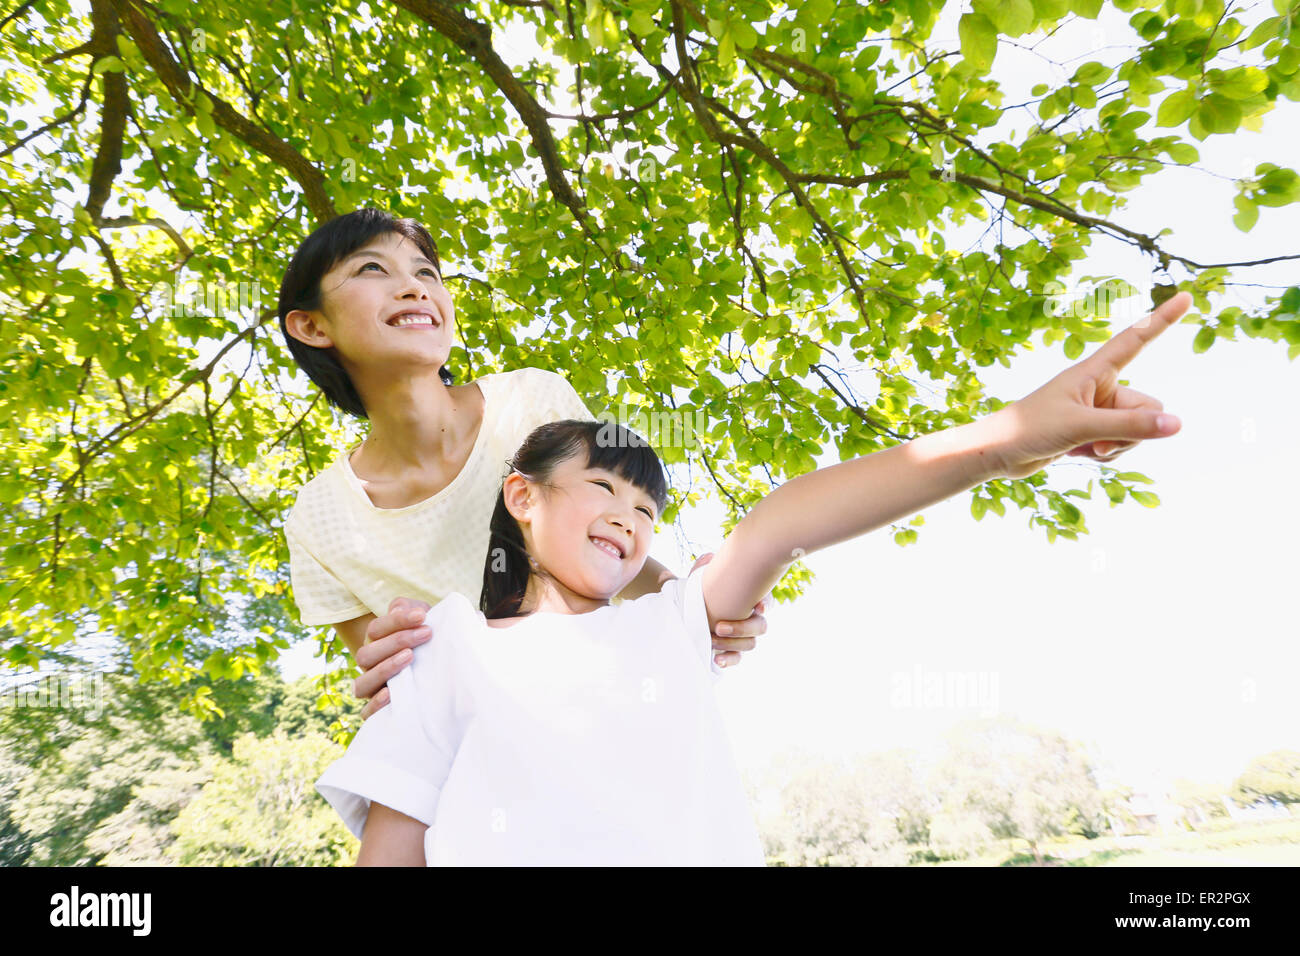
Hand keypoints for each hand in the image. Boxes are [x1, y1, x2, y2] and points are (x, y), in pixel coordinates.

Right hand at [354, 596, 431, 719]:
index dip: (397, 620)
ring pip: (361, 683)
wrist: (444, 666)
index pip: (376, 629)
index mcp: (376, 642)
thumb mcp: (424, 622)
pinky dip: (375, 705)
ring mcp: (374, 689)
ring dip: (384, 668)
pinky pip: (367, 713)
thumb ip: (412, 610)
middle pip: (366, 654)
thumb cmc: (430, 641)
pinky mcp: (382, 712)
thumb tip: (404, 609)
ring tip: (410, 657)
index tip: (422, 616)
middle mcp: (371, 666)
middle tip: (426, 633)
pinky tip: (390, 693)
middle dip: (396, 641)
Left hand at [690, 552, 769, 667]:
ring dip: (731, 643)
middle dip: (741, 628)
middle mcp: (752, 617)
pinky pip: (737, 658)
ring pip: (750, 644)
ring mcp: (744, 636)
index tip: (758, 607)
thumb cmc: (700, 587)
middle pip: (760, 627)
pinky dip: (729, 660)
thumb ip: (704, 566)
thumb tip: (707, 559)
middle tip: (718, 626)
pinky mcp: (733, 650)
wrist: (687, 605)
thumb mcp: (701, 576)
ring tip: (711, 639)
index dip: (765, 604)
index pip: (766, 601)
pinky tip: (717, 659)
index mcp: (749, 597)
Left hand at [984, 291, 1188, 479]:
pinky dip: (1105, 454)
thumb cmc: (1030, 429)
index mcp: (1094, 371)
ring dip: (1116, 447)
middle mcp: (1101, 387)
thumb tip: (1177, 425)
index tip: (1188, 296)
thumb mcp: (1081, 427)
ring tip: (1083, 448)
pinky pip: (1120, 444)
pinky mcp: (1091, 431)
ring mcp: (1098, 410)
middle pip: (1149, 408)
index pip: (1136, 339)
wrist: (997, 453)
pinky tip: (1078, 454)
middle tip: (1096, 441)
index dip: (1162, 319)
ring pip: (1138, 431)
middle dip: (1132, 433)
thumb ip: (1130, 427)